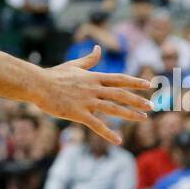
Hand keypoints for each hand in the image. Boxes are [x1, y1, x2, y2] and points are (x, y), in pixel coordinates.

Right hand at [36, 46, 152, 144]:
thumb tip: (99, 48)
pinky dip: (108, 133)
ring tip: (143, 119)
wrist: (37, 84)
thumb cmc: (54, 75)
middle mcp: (93, 88)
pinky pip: (97, 125)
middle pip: (121, 94)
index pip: (119, 79)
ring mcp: (87, 101)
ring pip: (113, 108)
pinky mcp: (79, 113)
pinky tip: (118, 140)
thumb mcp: (74, 65)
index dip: (135, 82)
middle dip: (138, 100)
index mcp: (94, 77)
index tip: (149, 84)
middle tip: (152, 106)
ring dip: (130, 114)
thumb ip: (89, 60)